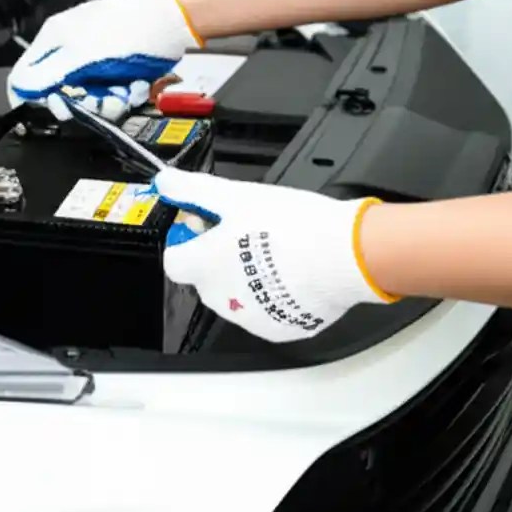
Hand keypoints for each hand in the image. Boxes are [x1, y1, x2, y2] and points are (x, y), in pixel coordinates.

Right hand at [7, 0, 201, 120]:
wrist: (171, 23)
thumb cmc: (128, 30)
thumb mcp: (79, 56)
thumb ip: (46, 75)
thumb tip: (18, 90)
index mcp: (53, 39)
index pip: (26, 75)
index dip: (37, 97)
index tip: (58, 108)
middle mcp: (71, 49)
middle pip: (61, 91)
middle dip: (83, 101)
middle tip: (99, 99)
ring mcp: (94, 59)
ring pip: (88, 97)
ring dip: (109, 100)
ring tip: (125, 89)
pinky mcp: (116, 69)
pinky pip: (111, 93)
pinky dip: (125, 94)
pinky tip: (136, 84)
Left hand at [152, 168, 398, 342]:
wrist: (345, 255)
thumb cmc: (292, 226)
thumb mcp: (237, 196)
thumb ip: (194, 190)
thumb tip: (166, 182)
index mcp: (204, 266)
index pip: (174, 259)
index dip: (189, 240)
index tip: (209, 224)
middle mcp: (220, 299)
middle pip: (205, 277)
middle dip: (218, 256)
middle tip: (246, 232)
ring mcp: (249, 318)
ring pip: (235, 296)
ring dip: (245, 277)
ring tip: (275, 251)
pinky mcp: (279, 330)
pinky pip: (265, 312)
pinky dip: (272, 296)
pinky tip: (291, 274)